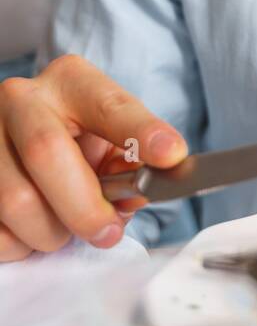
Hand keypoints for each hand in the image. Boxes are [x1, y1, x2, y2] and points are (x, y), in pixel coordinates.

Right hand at [0, 54, 187, 261]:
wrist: (22, 143)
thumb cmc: (76, 145)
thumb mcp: (108, 144)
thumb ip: (129, 166)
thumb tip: (132, 198)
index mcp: (70, 82)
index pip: (109, 105)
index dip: (140, 131)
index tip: (171, 155)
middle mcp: (22, 98)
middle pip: (47, 152)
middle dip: (84, 206)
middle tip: (107, 232)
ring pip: (16, 199)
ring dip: (50, 232)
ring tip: (62, 229)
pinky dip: (20, 244)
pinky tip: (31, 230)